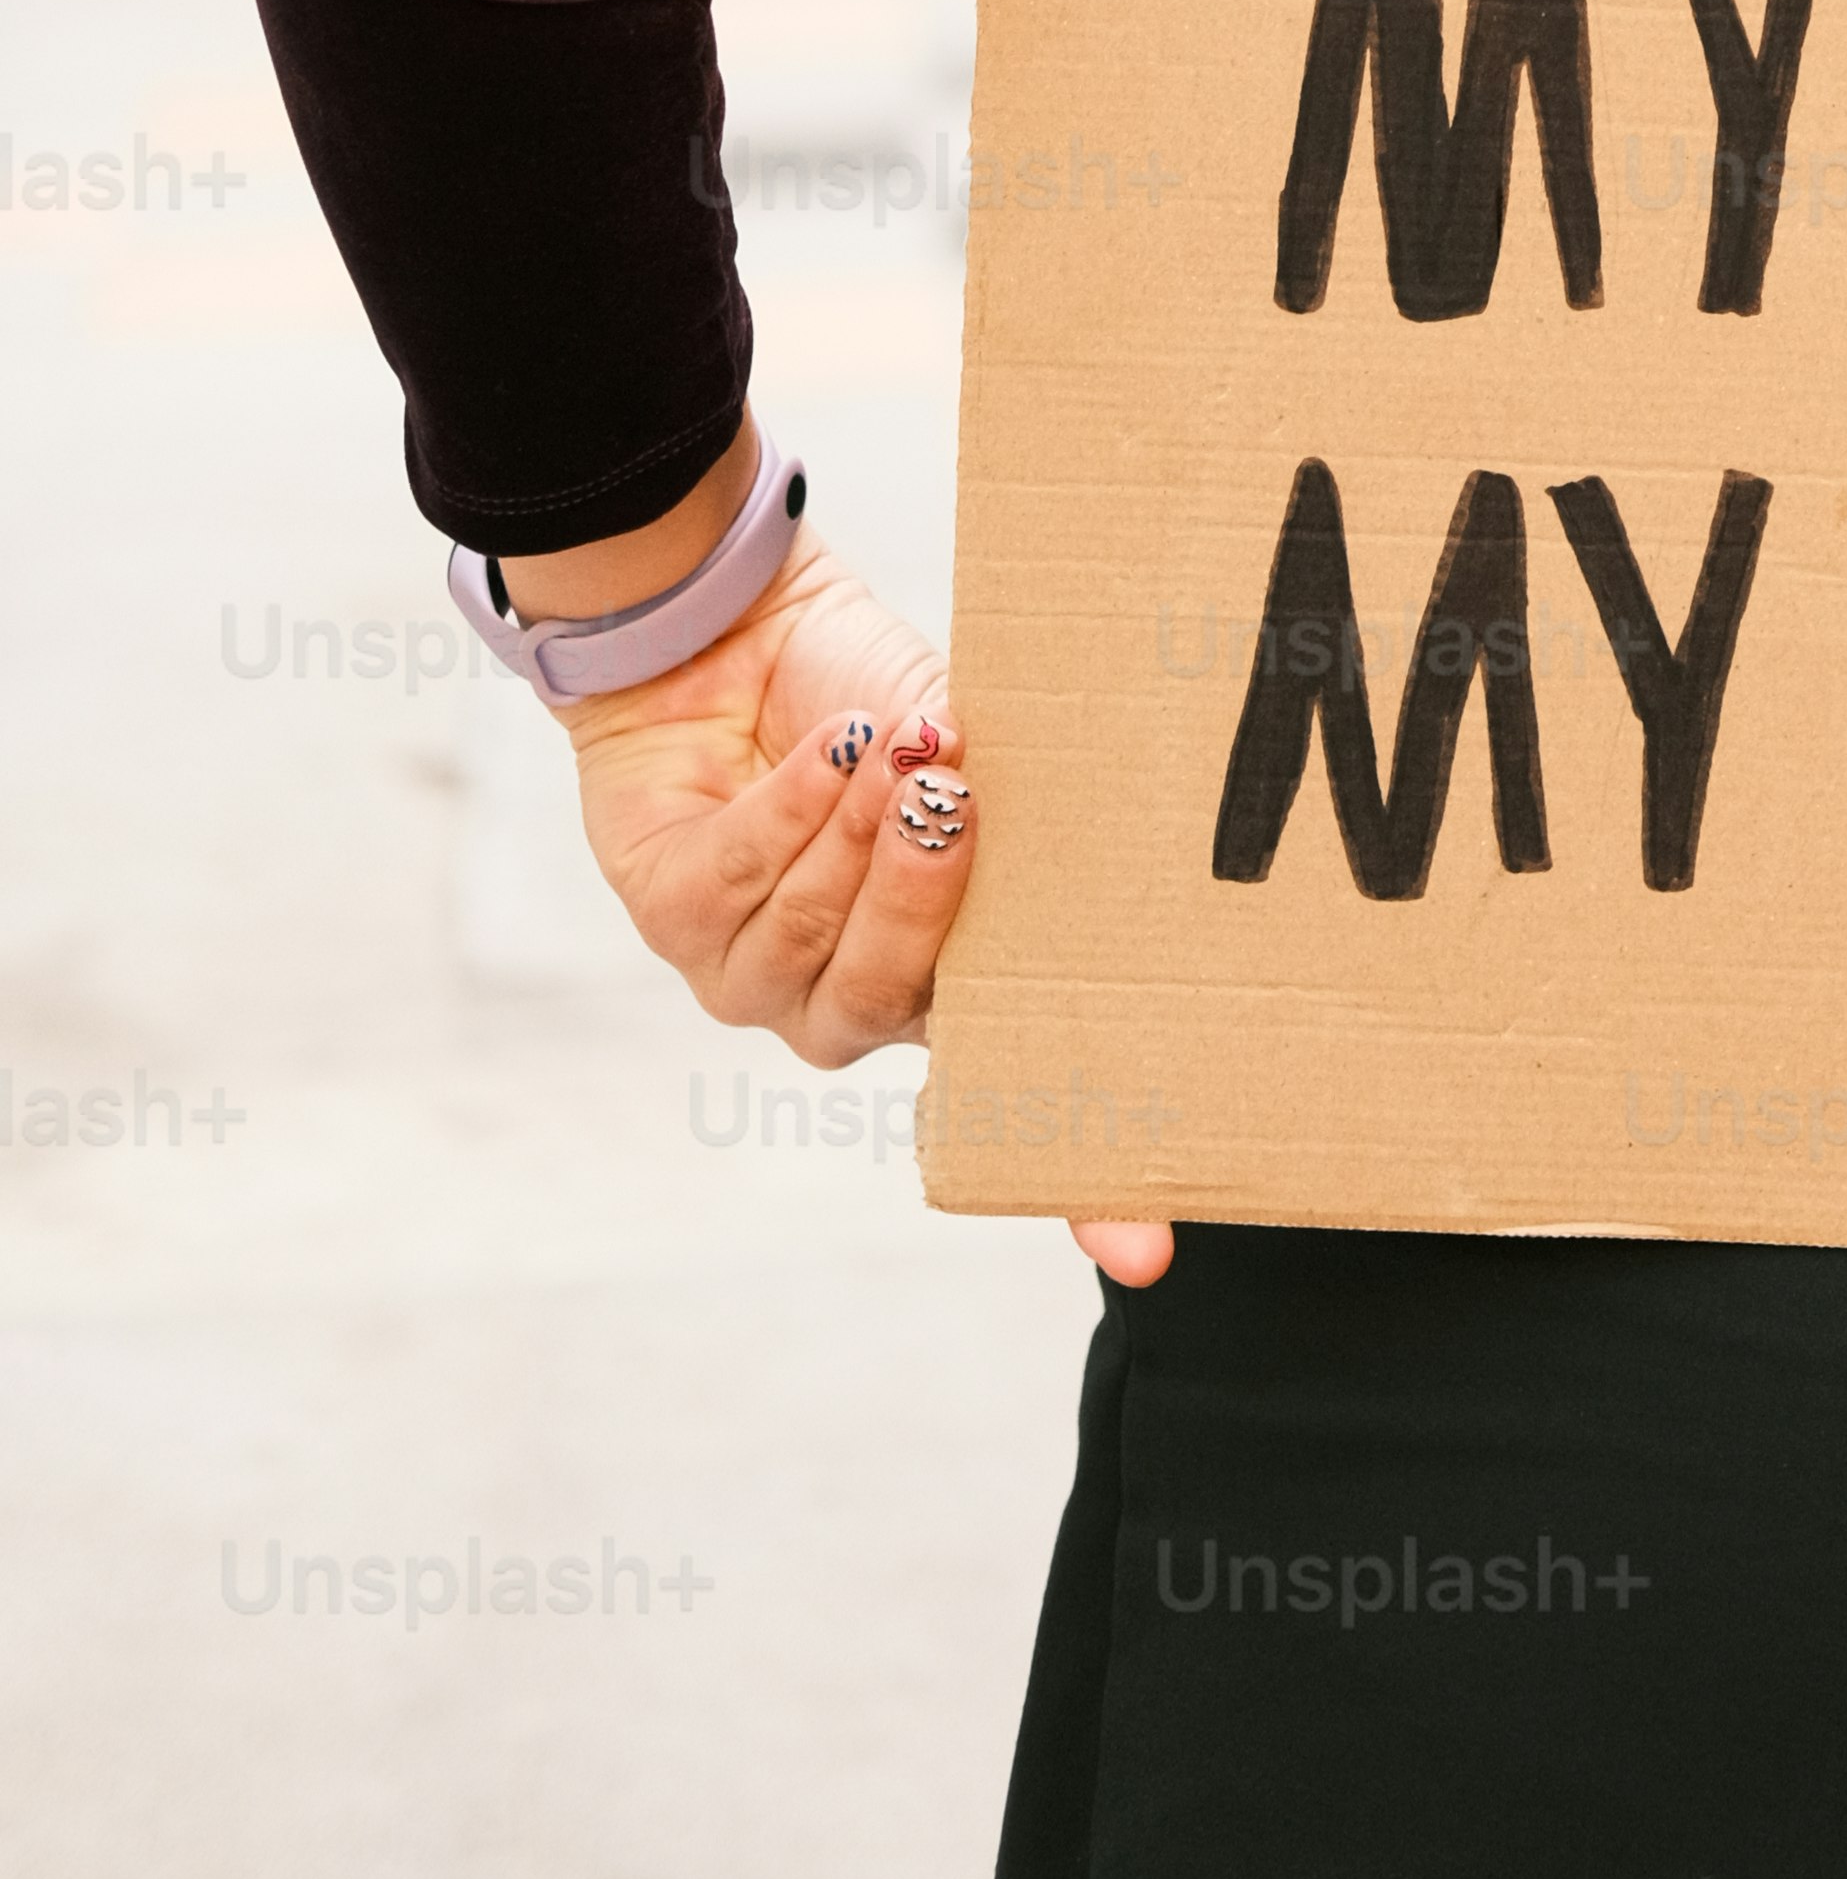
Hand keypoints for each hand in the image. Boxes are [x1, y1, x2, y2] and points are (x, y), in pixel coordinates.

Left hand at [545, 526, 1176, 1285]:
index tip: (1144, 1254)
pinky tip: (819, 748)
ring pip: (806, 937)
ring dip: (853, 827)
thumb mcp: (977, 753)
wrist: (743, 625)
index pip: (1026, 1123)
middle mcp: (842, 1005)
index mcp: (940, 988)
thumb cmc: (873, 698)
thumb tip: (1063, 829)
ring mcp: (750, 975)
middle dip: (921, 893)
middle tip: (954, 792)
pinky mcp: (671, 917)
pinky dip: (788, 806)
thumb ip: (1015, 812)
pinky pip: (735, 888)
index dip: (1090, 1194)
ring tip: (887, 739)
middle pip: (890, 1000)